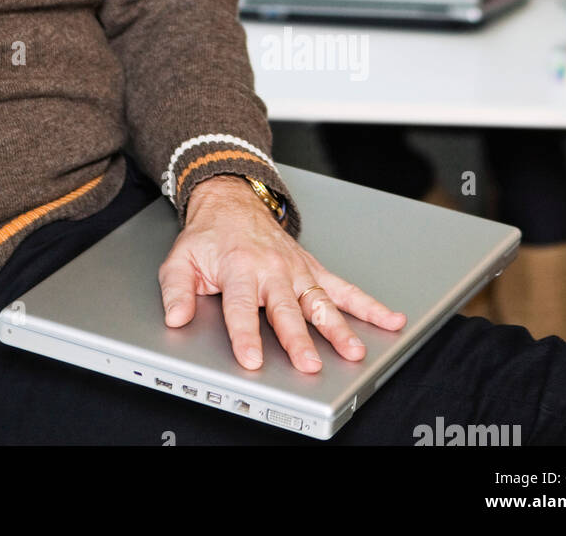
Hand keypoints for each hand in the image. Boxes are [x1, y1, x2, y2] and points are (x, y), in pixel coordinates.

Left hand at [158, 175, 405, 372]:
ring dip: (337, 327)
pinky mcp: (312, 269)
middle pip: (285, 309)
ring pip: (320, 302)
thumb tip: (176, 317)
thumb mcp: (180, 259)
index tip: (252, 359)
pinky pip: (343, 288)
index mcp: (237, 268)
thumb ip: (176, 290)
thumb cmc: (209, 236)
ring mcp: (295, 269)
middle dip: (297, 338)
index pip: (240, 307)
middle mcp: (270, 269)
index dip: (245, 334)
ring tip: (352, 351)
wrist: (232, 201)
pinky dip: (368, 304)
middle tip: (308, 364)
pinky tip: (389, 319)